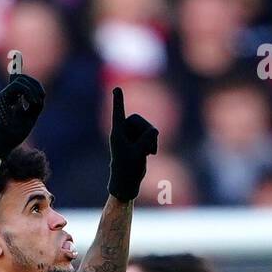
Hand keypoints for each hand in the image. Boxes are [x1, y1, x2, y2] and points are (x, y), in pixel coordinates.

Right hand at [0, 73, 45, 159]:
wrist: (2, 144)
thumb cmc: (14, 134)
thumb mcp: (30, 117)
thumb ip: (35, 104)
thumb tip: (40, 94)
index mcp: (12, 99)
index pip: (15, 79)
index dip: (16, 66)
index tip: (16, 54)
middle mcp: (7, 95)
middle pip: (22, 78)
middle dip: (35, 84)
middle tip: (42, 97)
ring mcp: (3, 95)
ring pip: (20, 80)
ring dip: (33, 89)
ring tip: (37, 102)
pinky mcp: (1, 98)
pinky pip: (16, 86)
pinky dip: (27, 93)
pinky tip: (31, 103)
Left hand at [107, 87, 158, 202]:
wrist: (127, 183)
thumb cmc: (128, 170)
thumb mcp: (138, 154)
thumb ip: (147, 139)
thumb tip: (155, 129)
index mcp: (117, 134)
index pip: (118, 114)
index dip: (118, 101)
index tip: (116, 88)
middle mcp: (123, 132)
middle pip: (139, 121)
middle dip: (146, 132)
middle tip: (150, 149)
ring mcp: (131, 136)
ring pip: (146, 127)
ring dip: (151, 139)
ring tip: (149, 153)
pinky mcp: (138, 141)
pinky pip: (150, 134)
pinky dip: (152, 142)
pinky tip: (150, 153)